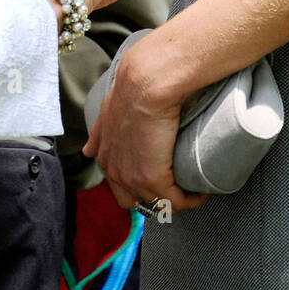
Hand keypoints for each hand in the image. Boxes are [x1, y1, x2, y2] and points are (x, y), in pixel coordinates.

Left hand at [82, 37, 207, 216]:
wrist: (146, 85)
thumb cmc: (134, 89)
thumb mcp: (107, 111)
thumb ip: (99, 132)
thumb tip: (88, 150)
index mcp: (104, 156)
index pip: (118, 186)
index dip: (138, 185)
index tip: (158, 177)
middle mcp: (114, 171)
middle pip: (134, 201)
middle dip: (153, 197)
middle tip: (174, 184)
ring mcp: (132, 178)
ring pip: (155, 204)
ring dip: (174, 199)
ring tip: (191, 189)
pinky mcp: (153, 179)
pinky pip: (174, 202)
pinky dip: (189, 200)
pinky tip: (200, 192)